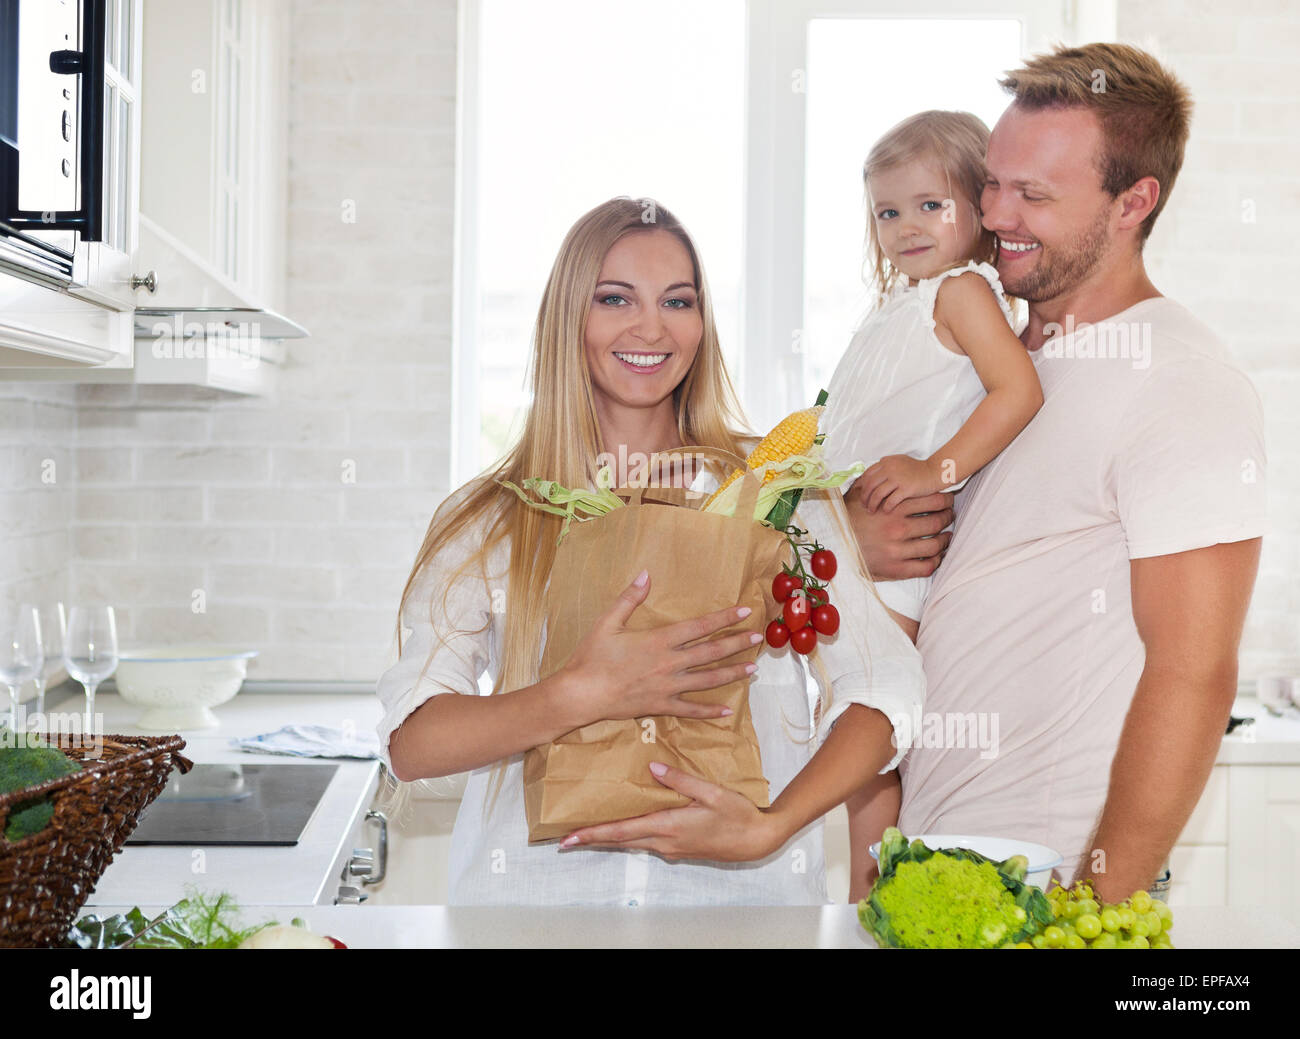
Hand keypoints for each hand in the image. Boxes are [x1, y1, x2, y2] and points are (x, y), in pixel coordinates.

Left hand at [558, 762, 784, 861]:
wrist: (758, 841)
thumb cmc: (737, 815)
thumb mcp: (711, 792)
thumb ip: (680, 780)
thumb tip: (652, 767)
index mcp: (668, 826)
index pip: (621, 832)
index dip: (593, 834)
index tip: (569, 838)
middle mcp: (665, 842)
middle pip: (620, 841)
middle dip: (592, 838)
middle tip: (566, 837)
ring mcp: (672, 848)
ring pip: (632, 842)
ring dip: (609, 837)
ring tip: (588, 829)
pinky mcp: (679, 848)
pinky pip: (646, 842)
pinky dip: (630, 835)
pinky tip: (626, 825)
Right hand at [559, 571, 761, 726]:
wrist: (581, 694)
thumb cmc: (592, 656)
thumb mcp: (608, 622)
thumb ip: (629, 598)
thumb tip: (646, 574)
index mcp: (659, 640)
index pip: (700, 627)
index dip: (724, 618)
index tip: (744, 612)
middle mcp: (670, 663)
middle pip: (711, 652)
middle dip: (736, 644)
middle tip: (758, 639)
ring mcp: (668, 687)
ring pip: (707, 680)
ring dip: (731, 673)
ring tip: (752, 669)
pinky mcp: (661, 706)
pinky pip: (691, 709)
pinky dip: (709, 711)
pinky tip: (726, 711)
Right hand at [842, 484, 954, 580]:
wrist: (833, 548)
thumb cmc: (846, 520)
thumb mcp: (856, 497)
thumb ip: (870, 481)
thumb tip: (878, 467)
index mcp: (892, 510)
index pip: (931, 501)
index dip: (944, 500)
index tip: (948, 500)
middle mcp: (898, 529)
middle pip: (936, 522)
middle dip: (947, 518)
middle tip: (950, 516)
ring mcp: (898, 550)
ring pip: (934, 545)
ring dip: (945, 540)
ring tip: (947, 537)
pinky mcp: (896, 569)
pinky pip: (925, 566)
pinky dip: (935, 561)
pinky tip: (937, 556)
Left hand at [858, 455, 940, 512]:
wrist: (934, 472)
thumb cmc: (917, 469)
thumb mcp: (899, 463)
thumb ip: (885, 468)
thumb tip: (871, 478)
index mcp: (886, 462)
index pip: (867, 474)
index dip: (861, 486)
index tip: (860, 494)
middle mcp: (890, 468)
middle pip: (869, 485)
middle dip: (864, 497)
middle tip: (864, 505)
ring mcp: (898, 478)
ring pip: (877, 494)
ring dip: (872, 504)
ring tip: (871, 510)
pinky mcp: (906, 488)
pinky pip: (891, 500)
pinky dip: (886, 507)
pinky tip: (885, 511)